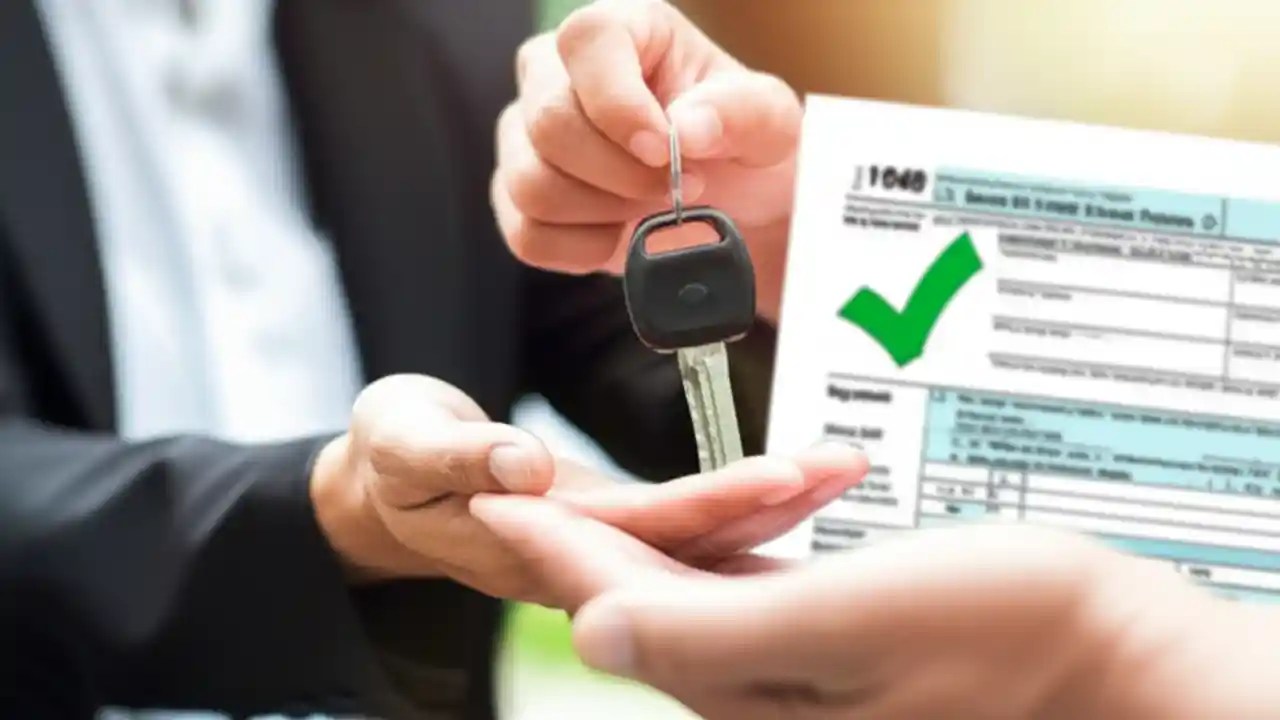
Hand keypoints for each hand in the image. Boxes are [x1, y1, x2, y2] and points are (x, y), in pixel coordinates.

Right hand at [308, 374, 866, 603]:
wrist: (389, 487)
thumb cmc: (390, 461)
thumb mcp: (403, 443)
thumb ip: (459, 455)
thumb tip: (521, 466)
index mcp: (540, 546)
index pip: (646, 529)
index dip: (716, 502)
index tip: (785, 475)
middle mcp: (588, 561)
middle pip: (697, 541)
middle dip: (776, 505)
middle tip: (847, 464)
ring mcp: (605, 550)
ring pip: (705, 536)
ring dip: (776, 505)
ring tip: (843, 466)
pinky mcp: (616, 529)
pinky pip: (692, 522)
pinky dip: (746, 504)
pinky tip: (798, 487)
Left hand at [472, 499, 1279, 719]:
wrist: (1095, 653)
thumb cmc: (990, 632)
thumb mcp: (841, 626)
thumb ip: (708, 631)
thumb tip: (589, 631)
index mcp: (741, 678)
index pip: (613, 600)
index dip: (546, 543)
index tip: (487, 489)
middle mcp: (755, 680)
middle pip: (634, 598)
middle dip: (570, 540)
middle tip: (514, 482)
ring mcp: (794, 661)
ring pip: (680, 591)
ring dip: (625, 539)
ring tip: (579, 492)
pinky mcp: (832, 637)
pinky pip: (739, 586)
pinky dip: (701, 545)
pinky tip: (696, 522)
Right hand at [493, 0, 800, 321]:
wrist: (734, 207)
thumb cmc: (741, 147)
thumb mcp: (769, 122)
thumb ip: (740, 113)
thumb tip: (687, 128)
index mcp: (620, 32)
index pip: (586, 41)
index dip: (617, 102)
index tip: (663, 148)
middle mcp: (555, 74)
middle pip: (550, 123)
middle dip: (621, 175)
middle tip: (679, 188)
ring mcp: (527, 137)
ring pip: (532, 184)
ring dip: (605, 214)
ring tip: (651, 209)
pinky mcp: (517, 198)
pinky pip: (528, 235)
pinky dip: (583, 249)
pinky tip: (619, 236)